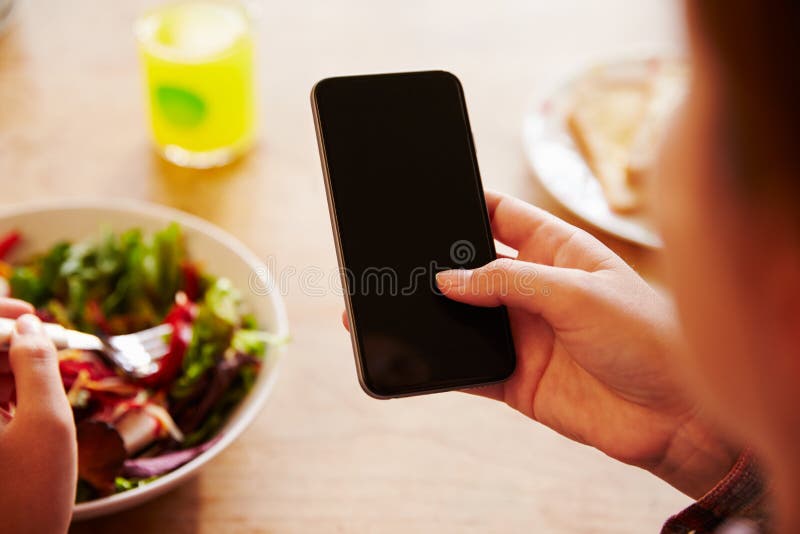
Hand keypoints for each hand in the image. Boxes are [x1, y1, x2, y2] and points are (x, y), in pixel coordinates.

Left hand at [0, 299, 75, 533]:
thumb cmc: (29, 493)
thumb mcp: (46, 421)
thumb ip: (38, 364)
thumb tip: (31, 324)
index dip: (0, 317)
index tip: (36, 314)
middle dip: (11, 342)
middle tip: (53, 343)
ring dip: (10, 366)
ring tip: (50, 372)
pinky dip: (6, 390)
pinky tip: (32, 397)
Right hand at [343, 191, 735, 498]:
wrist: (675, 418)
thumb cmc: (647, 338)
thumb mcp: (578, 293)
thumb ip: (510, 281)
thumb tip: (448, 279)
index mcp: (558, 252)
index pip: (502, 217)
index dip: (467, 207)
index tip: (427, 201)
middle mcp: (536, 290)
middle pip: (474, 268)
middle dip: (440, 265)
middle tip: (398, 260)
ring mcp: (525, 335)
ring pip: (466, 318)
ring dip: (436, 315)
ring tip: (393, 305)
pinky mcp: (517, 378)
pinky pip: (471, 368)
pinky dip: (445, 365)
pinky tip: (418, 356)